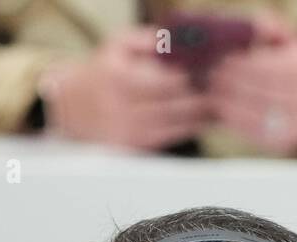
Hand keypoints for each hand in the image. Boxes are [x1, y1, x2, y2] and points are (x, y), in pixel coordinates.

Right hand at [39, 26, 211, 149]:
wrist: (72, 108)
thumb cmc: (103, 70)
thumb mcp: (118, 44)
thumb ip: (149, 39)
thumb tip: (181, 39)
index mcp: (119, 79)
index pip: (166, 81)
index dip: (193, 77)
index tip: (213, 70)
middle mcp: (122, 109)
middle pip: (175, 106)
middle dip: (203, 98)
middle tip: (224, 90)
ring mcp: (128, 131)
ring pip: (176, 126)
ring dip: (202, 116)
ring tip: (221, 104)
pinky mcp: (134, 147)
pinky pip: (170, 138)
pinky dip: (190, 129)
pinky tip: (204, 119)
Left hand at [206, 11, 296, 154]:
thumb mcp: (295, 45)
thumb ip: (275, 29)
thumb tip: (255, 23)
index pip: (268, 69)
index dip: (243, 65)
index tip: (223, 60)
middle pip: (259, 92)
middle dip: (232, 84)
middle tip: (211, 76)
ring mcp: (290, 124)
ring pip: (254, 114)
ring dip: (229, 104)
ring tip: (212, 93)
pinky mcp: (280, 141)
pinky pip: (253, 132)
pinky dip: (234, 122)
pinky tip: (221, 110)